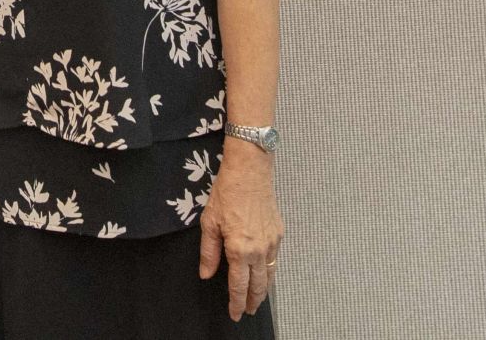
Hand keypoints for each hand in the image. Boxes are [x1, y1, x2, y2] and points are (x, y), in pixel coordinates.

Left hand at [199, 145, 283, 320]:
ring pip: (269, 275)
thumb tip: (206, 274)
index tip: (234, 314)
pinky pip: (274, 259)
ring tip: (257, 299)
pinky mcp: (278, 233)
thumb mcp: (209, 222)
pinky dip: (270, 271)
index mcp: (239, 249)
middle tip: (248, 311)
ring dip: (264, 290)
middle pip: (258, 285)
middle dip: (253, 301)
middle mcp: (258, 250)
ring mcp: (272, 242)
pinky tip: (264, 274)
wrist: (250, 172)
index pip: (238, 285)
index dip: (236, 302)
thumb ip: (209, 252)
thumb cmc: (226, 193)